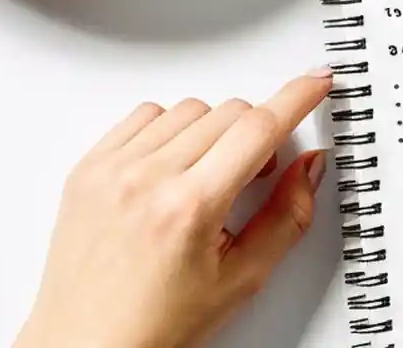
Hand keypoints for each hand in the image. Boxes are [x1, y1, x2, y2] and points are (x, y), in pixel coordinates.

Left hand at [14, 71, 333, 347]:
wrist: (87, 347)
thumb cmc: (155, 328)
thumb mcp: (241, 280)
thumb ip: (286, 217)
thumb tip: (308, 167)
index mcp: (189, 209)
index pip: (258, 128)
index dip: (296, 99)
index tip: (315, 82)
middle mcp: (146, 180)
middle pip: (228, 112)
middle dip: (255, 136)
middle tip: (254, 177)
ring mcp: (111, 170)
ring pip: (187, 109)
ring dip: (210, 133)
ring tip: (207, 180)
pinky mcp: (87, 168)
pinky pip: (142, 117)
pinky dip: (167, 131)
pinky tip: (172, 169)